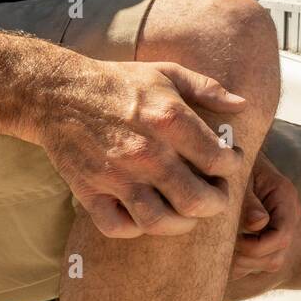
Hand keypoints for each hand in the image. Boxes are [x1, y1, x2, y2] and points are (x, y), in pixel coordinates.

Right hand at [31, 56, 247, 238]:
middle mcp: (146, 153)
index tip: (229, 162)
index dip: (233, 165)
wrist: (59, 93)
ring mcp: (117, 176)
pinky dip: (137, 228)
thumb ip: (208, 88)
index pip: (218, 160)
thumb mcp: (168, 72)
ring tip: (189, 212)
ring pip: (160, 222)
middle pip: (196, 200)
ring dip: (183, 223)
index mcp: (170, 120)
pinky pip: (118, 227)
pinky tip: (148, 214)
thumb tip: (242, 104)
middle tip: (216, 195)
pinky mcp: (90, 192)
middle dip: (217, 203)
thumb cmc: (120, 82)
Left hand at [230, 152, 300, 281]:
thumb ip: (248, 199)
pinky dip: (242, 264)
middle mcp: (289, 215)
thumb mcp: (239, 177)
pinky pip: (261, 264)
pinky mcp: (270, 237)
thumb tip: (258, 223)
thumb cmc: (234, 165)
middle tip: (221, 248)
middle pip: (275, 256)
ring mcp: (281, 228)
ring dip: (243, 263)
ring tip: (221, 250)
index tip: (232, 241)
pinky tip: (224, 251)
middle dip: (246, 258)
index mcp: (285, 197)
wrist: (232, 157)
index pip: (281, 236)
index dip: (256, 246)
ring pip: (269, 263)